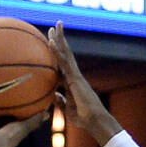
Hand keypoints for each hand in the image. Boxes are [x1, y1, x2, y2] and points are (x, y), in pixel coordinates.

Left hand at [48, 22, 117, 143]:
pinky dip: (57, 52)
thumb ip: (60, 101)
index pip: (63, 65)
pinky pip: (64, 62)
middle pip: (66, 54)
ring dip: (60, 39)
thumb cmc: (84, 119)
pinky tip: (51, 42)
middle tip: (54, 27)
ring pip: (66, 53)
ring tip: (55, 26)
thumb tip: (52, 94)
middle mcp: (74, 75)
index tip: (51, 44)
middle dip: (60, 40)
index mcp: (72, 82)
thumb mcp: (68, 110)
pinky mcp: (75, 78)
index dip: (57, 54)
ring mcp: (75, 75)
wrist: (94, 121)